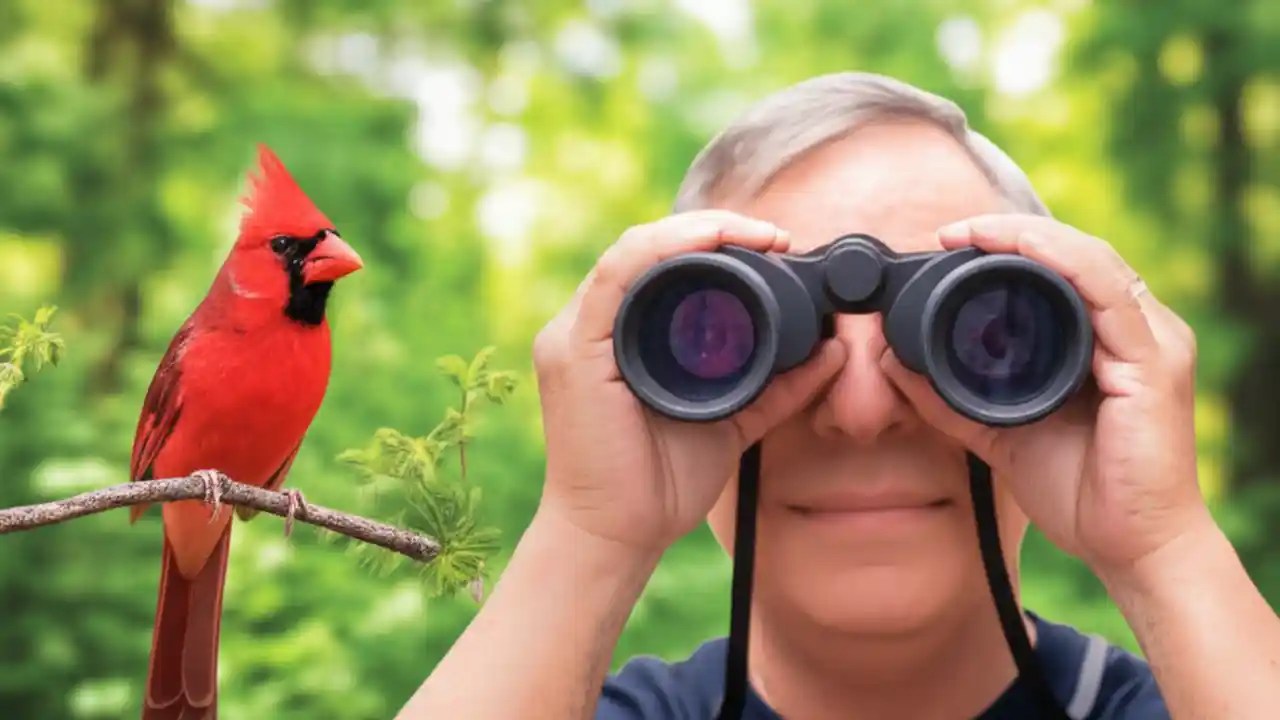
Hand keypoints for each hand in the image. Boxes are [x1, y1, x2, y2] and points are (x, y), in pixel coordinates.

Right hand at [532, 210, 845, 553]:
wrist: (619, 535)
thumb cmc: (661, 483)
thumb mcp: (736, 418)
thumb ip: (779, 387)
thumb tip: (832, 351)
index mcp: (623, 334)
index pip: (666, 262)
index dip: (719, 240)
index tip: (777, 243)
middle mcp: (593, 325)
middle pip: (652, 248)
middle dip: (715, 229)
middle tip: (774, 235)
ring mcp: (577, 335)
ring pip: (633, 251)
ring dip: (694, 231)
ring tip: (750, 233)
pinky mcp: (573, 352)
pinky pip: (614, 279)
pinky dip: (659, 252)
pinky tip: (703, 245)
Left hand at [880, 213, 1208, 579]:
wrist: (1129, 549)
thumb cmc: (1080, 491)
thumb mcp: (996, 431)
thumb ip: (949, 398)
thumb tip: (896, 363)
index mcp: (1107, 340)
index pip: (1062, 269)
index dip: (1009, 245)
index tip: (950, 241)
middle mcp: (1136, 331)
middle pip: (1076, 253)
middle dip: (1011, 233)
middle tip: (952, 231)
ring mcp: (1151, 343)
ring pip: (1091, 260)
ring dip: (1029, 238)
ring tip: (974, 232)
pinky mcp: (1153, 365)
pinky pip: (1109, 294)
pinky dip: (1063, 264)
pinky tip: (1024, 251)